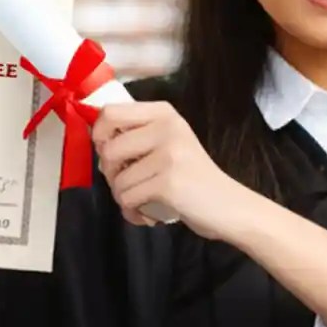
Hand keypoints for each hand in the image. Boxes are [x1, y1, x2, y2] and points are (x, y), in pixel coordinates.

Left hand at [92, 101, 248, 239]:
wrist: (229, 206)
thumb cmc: (193, 177)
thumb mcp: (168, 143)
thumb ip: (137, 136)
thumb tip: (97, 142)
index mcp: (164, 113)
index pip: (110, 113)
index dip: (99, 135)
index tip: (109, 152)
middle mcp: (167, 127)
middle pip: (108, 149)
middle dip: (110, 174)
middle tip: (128, 183)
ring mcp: (169, 154)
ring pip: (117, 179)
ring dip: (123, 197)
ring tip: (144, 201)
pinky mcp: (168, 183)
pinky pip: (128, 198)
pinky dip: (133, 211)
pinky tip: (149, 213)